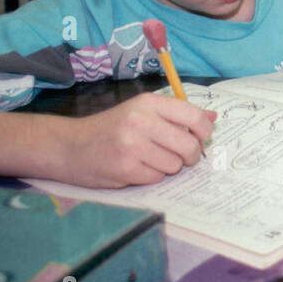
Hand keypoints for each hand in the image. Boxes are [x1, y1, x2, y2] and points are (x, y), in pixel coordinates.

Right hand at [60, 93, 216, 187]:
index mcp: (148, 103)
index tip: (201, 138)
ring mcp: (132, 145)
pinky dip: (152, 176)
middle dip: (191, 155)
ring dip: (168, 167)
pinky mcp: (124, 169)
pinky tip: (137, 168)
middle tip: (182, 157)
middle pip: (188, 144)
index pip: (194, 116)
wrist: (69, 146)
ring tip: (151, 159)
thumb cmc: (111, 128)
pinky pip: (157, 178)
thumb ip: (177, 114)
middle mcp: (141, 121)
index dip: (205, 131)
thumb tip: (213, 116)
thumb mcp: (142, 111)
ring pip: (174, 164)